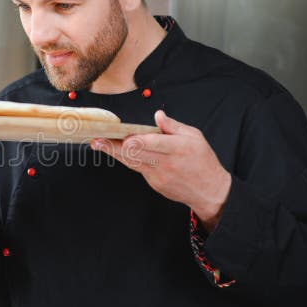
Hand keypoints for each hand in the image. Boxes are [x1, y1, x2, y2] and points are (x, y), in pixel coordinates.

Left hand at [90, 110, 230, 231]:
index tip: (125, 138)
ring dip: (113, 153)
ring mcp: (159, 175)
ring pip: (132, 162)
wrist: (209, 191)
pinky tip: (114, 152)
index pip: (156, 143)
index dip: (139, 141)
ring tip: (98, 144)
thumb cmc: (202, 161)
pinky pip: (138, 169)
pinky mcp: (154, 183)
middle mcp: (167, 163)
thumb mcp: (195, 137)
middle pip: (137, 154)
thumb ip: (174, 126)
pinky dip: (126, 160)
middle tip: (98, 139)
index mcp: (179, 148)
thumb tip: (158, 116)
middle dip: (115, 146)